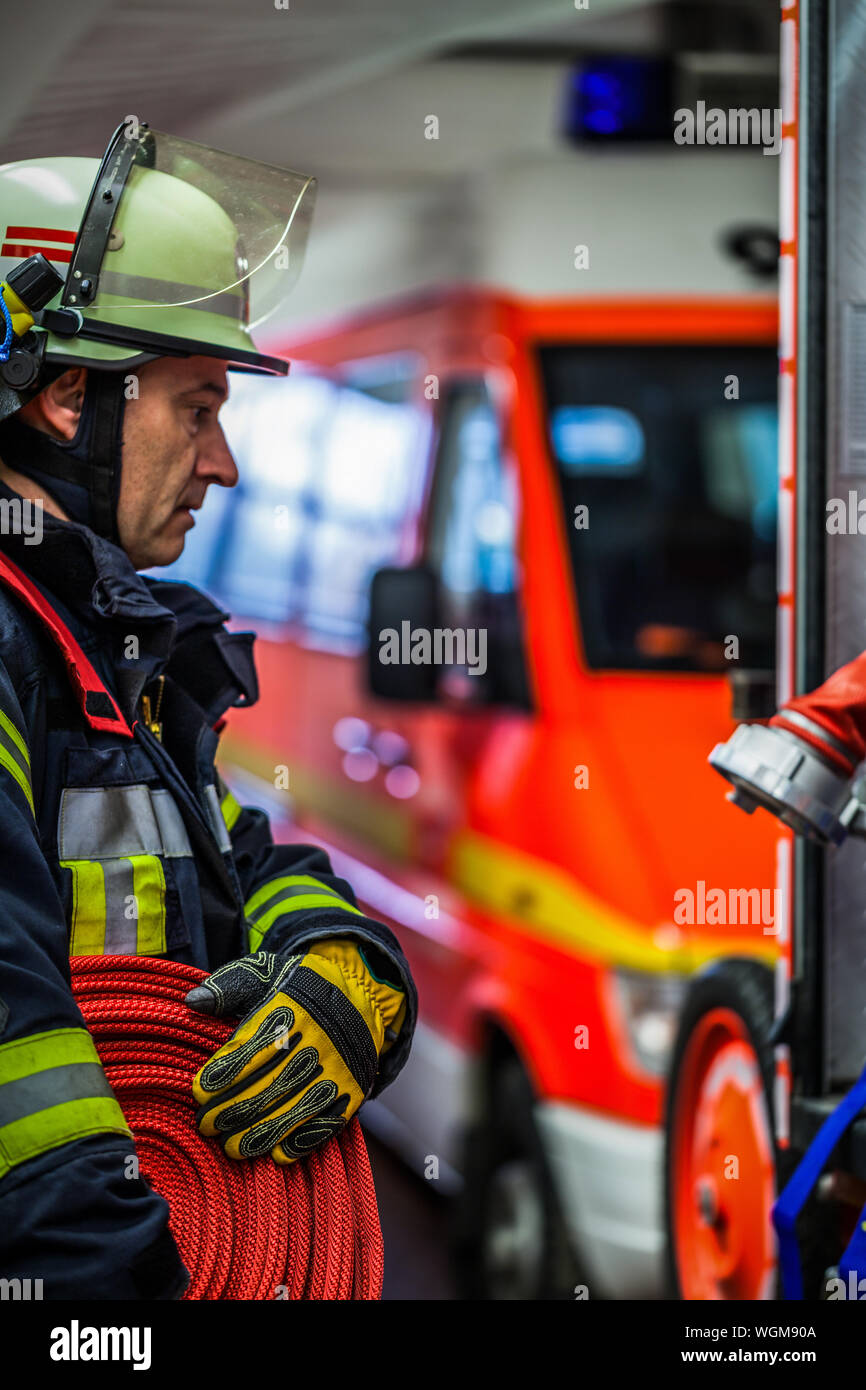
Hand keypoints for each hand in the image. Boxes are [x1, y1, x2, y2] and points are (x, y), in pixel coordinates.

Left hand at [185, 942, 405, 1162]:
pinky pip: (328, 1123)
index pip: (251, 1049)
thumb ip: (229, 986)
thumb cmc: (300, 988)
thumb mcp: (267, 973)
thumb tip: (193, 1002)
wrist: (361, 994)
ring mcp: (337, 1069)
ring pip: (295, 1110)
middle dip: (232, 1110)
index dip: (223, 1074)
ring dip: (260, 1134)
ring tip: (232, 1147)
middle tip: (206, 1125)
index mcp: (290, 1010)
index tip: (199, 1093)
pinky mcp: (353, 1090)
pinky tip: (277, 1153)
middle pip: (269, 1085)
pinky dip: (302, 1141)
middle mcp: (317, 1040)